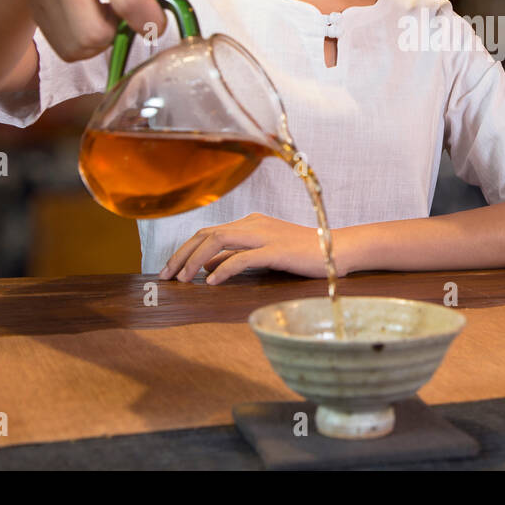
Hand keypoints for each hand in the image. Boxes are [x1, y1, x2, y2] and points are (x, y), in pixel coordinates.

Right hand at [24, 0, 197, 61]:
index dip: (150, 21)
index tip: (157, 23)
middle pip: (94, 33)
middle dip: (116, 36)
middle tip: (124, 17)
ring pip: (77, 45)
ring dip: (99, 42)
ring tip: (105, 15)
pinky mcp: (31, 0)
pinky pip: (63, 47)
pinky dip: (82, 42)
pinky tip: (88, 17)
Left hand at [157, 213, 347, 283]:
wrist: (339, 248)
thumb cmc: (305, 253)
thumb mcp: (265, 252)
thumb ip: (237, 256)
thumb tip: (207, 267)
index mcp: (251, 222)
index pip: (208, 232)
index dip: (185, 249)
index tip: (170, 269)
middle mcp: (254, 224)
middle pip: (207, 234)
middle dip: (182, 254)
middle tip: (166, 276)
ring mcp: (265, 235)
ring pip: (219, 241)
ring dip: (195, 260)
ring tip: (183, 279)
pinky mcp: (277, 250)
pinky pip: (242, 257)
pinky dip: (223, 269)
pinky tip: (211, 282)